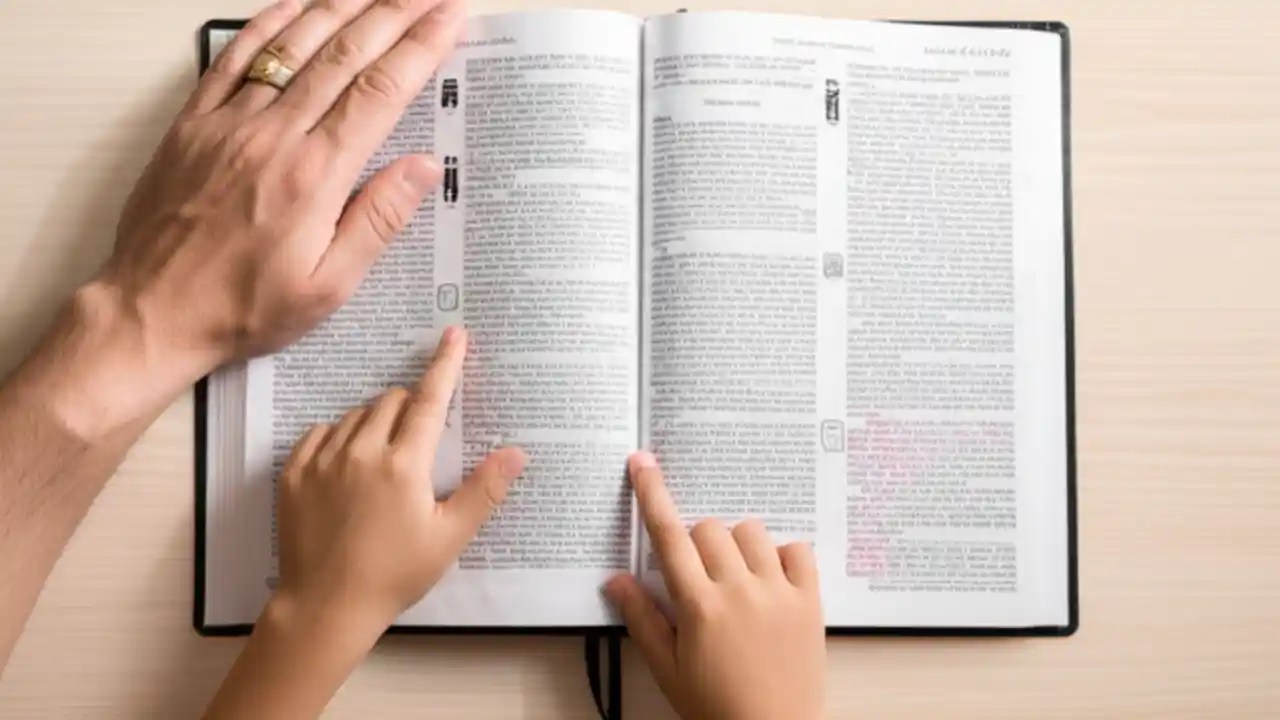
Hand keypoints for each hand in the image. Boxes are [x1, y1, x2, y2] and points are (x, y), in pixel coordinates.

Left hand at [98, 0, 463, 381]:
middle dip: (393, 15)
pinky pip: (234, 58)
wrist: (151, 312)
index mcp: (315, 176)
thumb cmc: (241, 308)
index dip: (421, 47)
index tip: (450, 18)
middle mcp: (274, 136)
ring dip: (340, 8)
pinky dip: (267, 24)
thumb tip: (422, 167)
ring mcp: (229, 123)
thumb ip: (377, 221)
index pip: (381, 92)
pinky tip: (294, 6)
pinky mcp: (193, 125)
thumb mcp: (328, 286)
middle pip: (345, 54)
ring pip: (293, 46)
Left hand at [273, 326, 526, 630]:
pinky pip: (319, 432)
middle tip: (419, 442)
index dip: (445, 364)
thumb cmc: (394, 574)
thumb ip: (483, 490)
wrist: (325, 606)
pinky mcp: (293, 473)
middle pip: (392, 400)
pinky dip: (338, 436)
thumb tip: (516, 452)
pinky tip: (347, 464)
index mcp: (403, 464)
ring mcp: (322, 460)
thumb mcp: (448, 536)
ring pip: (356, 414)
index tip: (455, 335)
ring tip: (384, 461)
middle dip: (411, 406)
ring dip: (376, 421)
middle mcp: (361, 451)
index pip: (429, 399)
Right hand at [605, 452, 825, 719]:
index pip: (669, 535)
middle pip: (709, 527)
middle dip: (697, 540)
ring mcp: (778, 592)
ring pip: (752, 530)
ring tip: (736, 576)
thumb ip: (642, 619)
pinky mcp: (810, 600)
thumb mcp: (668, 668)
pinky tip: (771, 578)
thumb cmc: (717, 707)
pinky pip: (798, 549)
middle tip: (699, 574)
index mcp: (700, 606)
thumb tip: (616, 580)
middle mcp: (740, 591)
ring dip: (737, 543)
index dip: (652, 494)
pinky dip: (783, 554)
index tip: (643, 465)